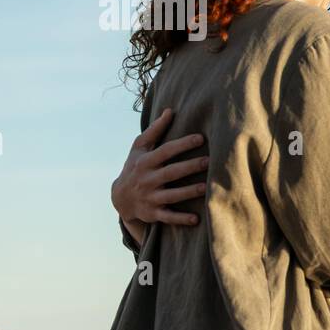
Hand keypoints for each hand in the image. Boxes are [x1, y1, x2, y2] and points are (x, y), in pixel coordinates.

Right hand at [111, 107, 207, 242]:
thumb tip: (170, 110)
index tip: (201, 137)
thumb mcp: (139, 148)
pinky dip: (180, 219)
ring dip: (188, 192)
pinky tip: (196, 219)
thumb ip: (155, 130)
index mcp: (146, 162)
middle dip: (190, 167)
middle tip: (210, 161)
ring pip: (171, 195)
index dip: (182, 144)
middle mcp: (147, 179)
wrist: (120, 198)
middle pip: (171, 172)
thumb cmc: (135, 167)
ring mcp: (150, 197)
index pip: (166, 151)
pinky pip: (167, 217)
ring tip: (207, 188)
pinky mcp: (153, 213)